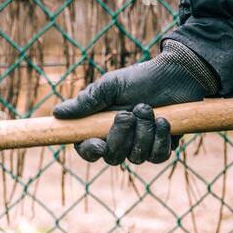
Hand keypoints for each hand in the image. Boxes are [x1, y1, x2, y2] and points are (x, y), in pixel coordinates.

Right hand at [53, 40, 218, 164]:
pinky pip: (158, 157)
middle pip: (113, 158)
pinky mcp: (161, 147)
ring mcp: (140, 146)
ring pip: (136, 157)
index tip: (98, 143)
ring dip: (143, 132)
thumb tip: (57, 113)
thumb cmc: (139, 79)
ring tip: (149, 108)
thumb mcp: (109, 86)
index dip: (91, 151)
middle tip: (129, 112)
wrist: (174, 75)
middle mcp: (119, 141)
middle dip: (121, 136)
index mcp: (101, 127)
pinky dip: (160, 139)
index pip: (88, 150)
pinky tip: (163, 121)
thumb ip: (86, 102)